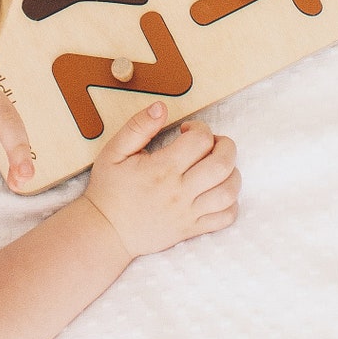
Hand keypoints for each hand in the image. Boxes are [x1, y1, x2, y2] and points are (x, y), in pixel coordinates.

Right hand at [83, 102, 240, 258]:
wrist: (106, 231)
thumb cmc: (109, 189)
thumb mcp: (114, 151)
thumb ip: (138, 126)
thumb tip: (161, 107)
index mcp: (162, 169)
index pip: (200, 141)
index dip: (199, 128)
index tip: (186, 131)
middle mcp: (180, 192)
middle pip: (222, 164)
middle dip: (225, 146)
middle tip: (211, 144)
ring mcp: (188, 213)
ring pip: (228, 192)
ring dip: (231, 173)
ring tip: (217, 167)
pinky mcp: (191, 229)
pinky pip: (225, 218)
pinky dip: (231, 203)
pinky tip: (218, 191)